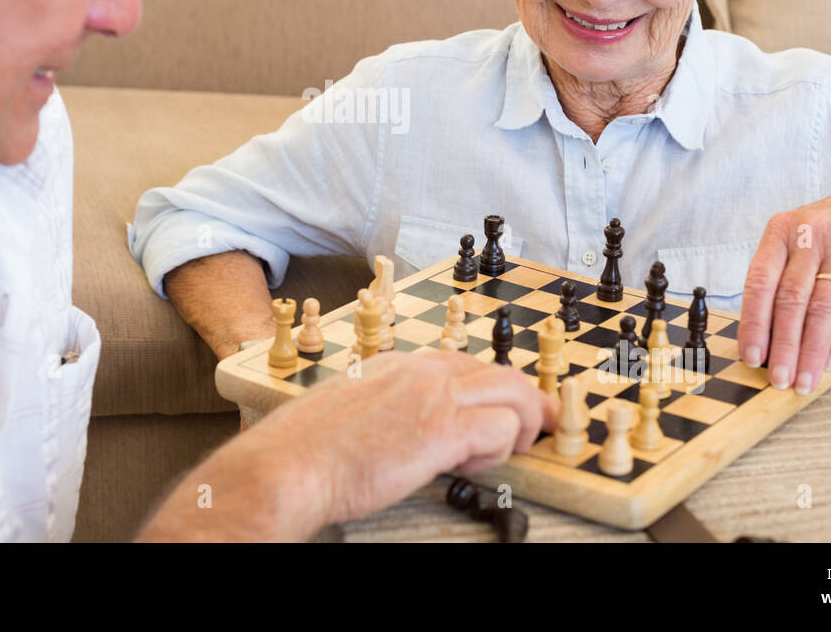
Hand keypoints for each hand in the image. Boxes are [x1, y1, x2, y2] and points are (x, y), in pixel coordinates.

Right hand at [221, 350, 556, 536]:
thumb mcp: (347, 417)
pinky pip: (501, 428)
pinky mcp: (442, 428)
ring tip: (513, 450)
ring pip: (513, 392)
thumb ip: (381, 415)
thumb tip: (400, 436)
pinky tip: (472, 465)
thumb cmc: (302, 452)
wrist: (286, 466)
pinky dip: (500, 449)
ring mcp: (433, 395)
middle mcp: (418, 371)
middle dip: (529, 399)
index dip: (491, 387)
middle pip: (498, 371)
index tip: (506, 406)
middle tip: (545, 424)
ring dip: (522, 424)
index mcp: (394, 366)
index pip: (462, 363)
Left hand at [738, 177, 830, 393]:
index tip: (751, 355)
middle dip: (782, 346)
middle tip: (777, 378)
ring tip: (802, 379)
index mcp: (781, 230)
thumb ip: (780, 272)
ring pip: (821, 309)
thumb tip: (760, 329)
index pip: (760, 282)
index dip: (753, 323)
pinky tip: (829, 361)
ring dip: (810, 350)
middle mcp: (810, 237)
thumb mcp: (799, 234)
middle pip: (790, 301)